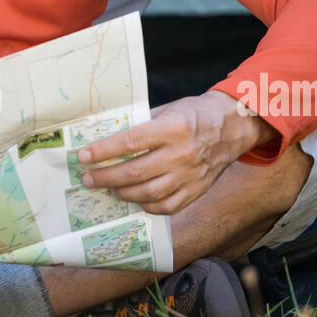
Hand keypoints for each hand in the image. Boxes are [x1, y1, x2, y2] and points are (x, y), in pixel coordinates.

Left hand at [77, 91, 275, 215]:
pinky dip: (146, 205)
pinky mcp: (197, 190)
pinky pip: (167, 206)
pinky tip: (134, 198)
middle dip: (106, 177)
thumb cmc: (195, 114)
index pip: (130, 142)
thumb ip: (142, 125)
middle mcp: (182, 154)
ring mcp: (191, 175)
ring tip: (109, 188)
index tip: (83, 156)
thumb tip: (108, 138)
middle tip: (88, 178)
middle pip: (135, 172)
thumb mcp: (168, 109)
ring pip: (148, 193)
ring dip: (122, 193)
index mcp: (173, 128)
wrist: (233, 126)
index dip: (103, 152)